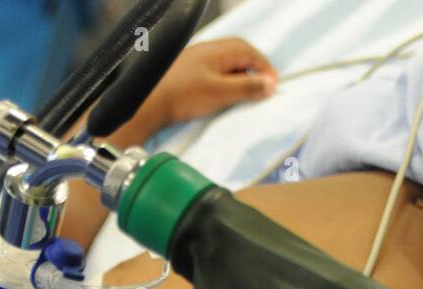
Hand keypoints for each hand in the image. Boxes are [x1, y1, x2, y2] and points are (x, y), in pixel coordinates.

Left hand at [141, 37, 277, 128]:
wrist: (149, 103)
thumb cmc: (182, 95)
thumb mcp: (221, 93)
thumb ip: (247, 87)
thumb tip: (270, 84)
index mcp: (217, 50)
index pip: (250, 52)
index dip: (264, 68)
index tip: (272, 86)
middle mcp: (207, 50)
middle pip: (239, 55)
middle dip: (254, 70)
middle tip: (261, 90)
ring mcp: (197, 60)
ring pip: (227, 64)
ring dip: (239, 77)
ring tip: (243, 96)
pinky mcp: (189, 72)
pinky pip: (215, 72)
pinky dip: (225, 82)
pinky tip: (222, 97)